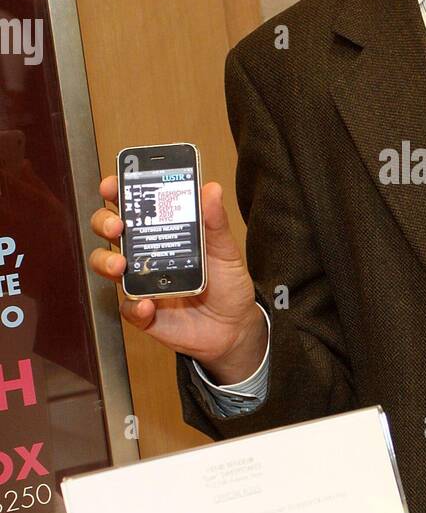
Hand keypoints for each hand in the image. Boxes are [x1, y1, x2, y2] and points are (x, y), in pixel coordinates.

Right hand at [89, 175, 266, 381]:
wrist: (234, 328)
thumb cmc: (227, 284)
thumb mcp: (226, 251)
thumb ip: (216, 223)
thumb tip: (212, 189)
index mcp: (162, 231)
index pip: (133, 205)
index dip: (117, 191)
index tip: (112, 185)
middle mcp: (145, 254)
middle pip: (110, 230)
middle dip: (104, 222)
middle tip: (117, 226)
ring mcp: (141, 282)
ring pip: (107, 265)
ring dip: (106, 261)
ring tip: (121, 265)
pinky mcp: (143, 313)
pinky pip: (129, 309)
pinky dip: (135, 307)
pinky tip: (148, 305)